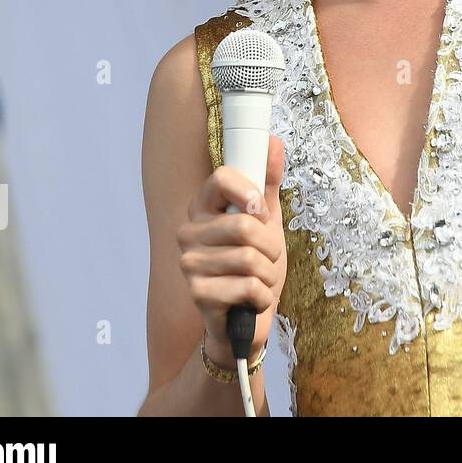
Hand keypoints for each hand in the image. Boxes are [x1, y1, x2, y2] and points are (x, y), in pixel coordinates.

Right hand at [177, 135, 287, 366]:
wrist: (245, 321)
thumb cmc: (255, 267)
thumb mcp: (266, 222)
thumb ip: (268, 183)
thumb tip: (273, 141)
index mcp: (202, 210)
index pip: (221, 177)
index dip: (250, 192)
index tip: (260, 210)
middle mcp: (188, 233)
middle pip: (245, 225)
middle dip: (271, 246)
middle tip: (267, 258)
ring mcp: (189, 264)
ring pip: (250, 258)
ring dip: (269, 273)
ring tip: (259, 280)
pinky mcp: (197, 294)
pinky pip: (249, 287)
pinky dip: (263, 296)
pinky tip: (253, 301)